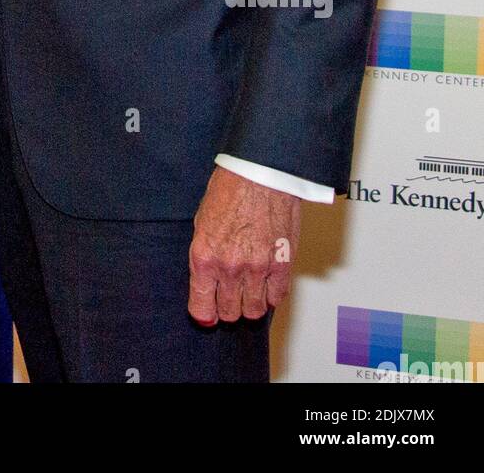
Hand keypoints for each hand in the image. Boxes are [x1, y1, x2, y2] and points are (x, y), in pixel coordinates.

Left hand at [188, 165, 300, 323]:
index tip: (207, 312)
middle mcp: (230, 267)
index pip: (202, 307)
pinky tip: (267, 281)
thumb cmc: (229, 189)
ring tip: (250, 289)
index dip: (204, 313)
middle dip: (228, 308)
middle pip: (230, 313)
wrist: (260, 172)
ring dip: (251, 303)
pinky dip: (272, 294)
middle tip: (230, 296)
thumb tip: (207, 281)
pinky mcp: (283, 265)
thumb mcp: (202, 221)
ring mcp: (258, 268)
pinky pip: (278, 297)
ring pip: (255, 310)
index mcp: (205, 256)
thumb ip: (205, 255)